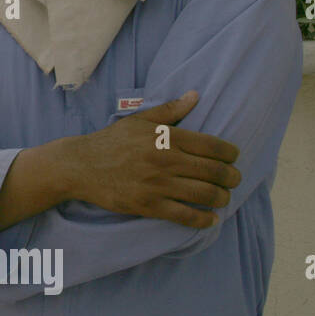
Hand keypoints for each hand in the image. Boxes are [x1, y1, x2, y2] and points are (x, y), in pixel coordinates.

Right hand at [67, 91, 240, 227]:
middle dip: (232, 177)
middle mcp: (165, 160)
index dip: (230, 153)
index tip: (234, 157)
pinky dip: (203, 219)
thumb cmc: (111, 141)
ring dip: (222, 197)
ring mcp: (157, 184)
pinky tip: (211, 218)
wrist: (80, 166)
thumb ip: (169, 110)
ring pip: (204, 194)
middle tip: (234, 179)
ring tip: (223, 197)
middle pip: (214, 171)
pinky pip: (184, 215)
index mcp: (166, 137)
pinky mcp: (148, 205)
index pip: (212, 146)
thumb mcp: (138, 120)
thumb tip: (195, 96)